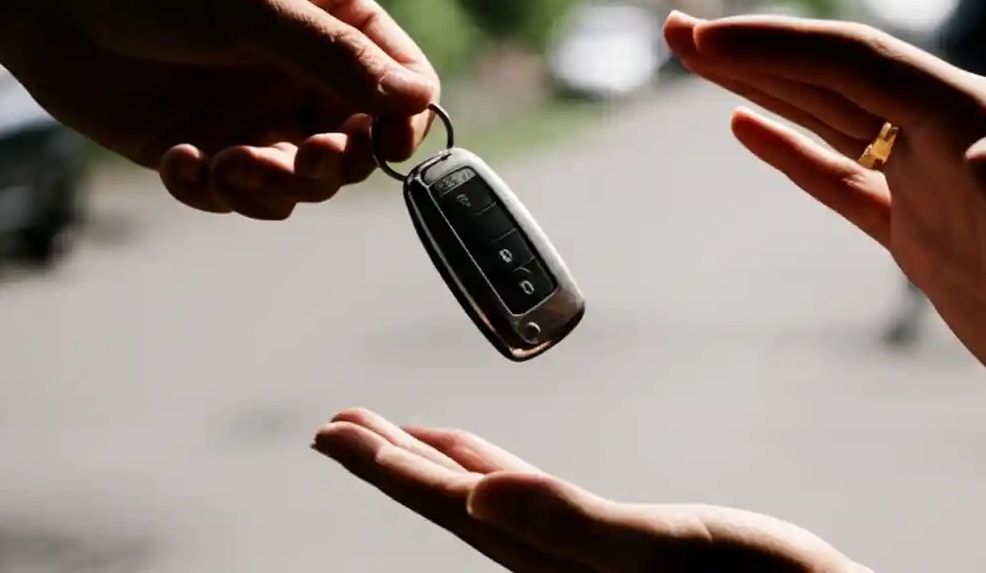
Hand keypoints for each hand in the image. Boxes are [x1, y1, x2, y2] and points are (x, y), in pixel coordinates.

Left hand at [0, 0, 438, 219]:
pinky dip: (211, 189)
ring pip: (297, 184)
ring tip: (223, 162)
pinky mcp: (201, 147)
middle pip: (354, 148)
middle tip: (298, 158)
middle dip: (329, 164)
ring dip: (268, 185)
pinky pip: (233, 194)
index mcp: (328, 21)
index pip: (400, 85)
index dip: (402, 123)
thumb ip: (337, 56)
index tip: (384, 146)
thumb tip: (422, 98)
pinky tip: (177, 158)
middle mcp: (298, 74)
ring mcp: (251, 114)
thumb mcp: (252, 8)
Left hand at [312, 409, 867, 572]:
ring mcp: (580, 551)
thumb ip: (566, 526)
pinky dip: (499, 473)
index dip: (384, 467)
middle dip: (390, 463)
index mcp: (548, 558)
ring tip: (392, 437)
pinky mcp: (616, 542)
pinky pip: (536, 499)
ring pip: (486, 497)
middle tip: (335, 426)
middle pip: (450, 502)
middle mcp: (551, 557)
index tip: (330, 431)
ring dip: (433, 465)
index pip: (445, 505)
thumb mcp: (655, 553)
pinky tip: (487, 468)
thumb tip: (475, 498)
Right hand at [664, 12, 985, 456]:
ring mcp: (927, 184)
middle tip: (677, 33)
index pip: (858, 66)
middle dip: (752, 50)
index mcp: (973, 123)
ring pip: (828, 117)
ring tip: (697, 60)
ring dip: (760, 86)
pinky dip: (789, 151)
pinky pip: (838, 178)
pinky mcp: (918, 233)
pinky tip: (747, 128)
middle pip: (831, 76)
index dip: (779, 48)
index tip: (708, 42)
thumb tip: (982, 156)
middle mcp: (945, 138)